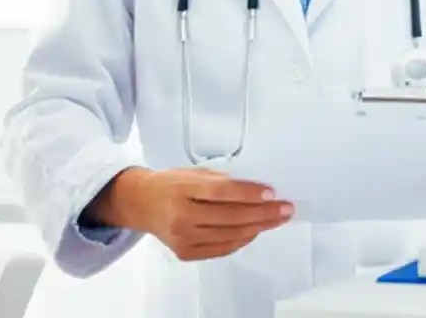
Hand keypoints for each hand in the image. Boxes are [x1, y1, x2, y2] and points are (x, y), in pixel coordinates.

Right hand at [88, 168, 292, 261]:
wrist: (140, 203)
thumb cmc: (168, 184)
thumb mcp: (191, 173)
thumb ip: (220, 180)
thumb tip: (255, 187)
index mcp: (182, 189)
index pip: (221, 192)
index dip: (249, 193)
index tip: (271, 192)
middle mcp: (181, 215)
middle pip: (231, 217)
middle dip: (264, 213)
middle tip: (285, 208)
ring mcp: (183, 237)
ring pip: (230, 235)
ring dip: (258, 227)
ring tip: (276, 219)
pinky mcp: (185, 252)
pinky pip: (222, 248)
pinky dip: (242, 239)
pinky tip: (255, 230)